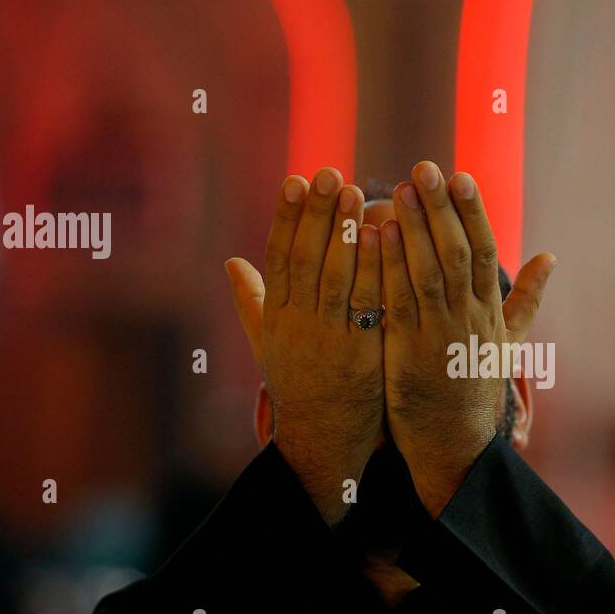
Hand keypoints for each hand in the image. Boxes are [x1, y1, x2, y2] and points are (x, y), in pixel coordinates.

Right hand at [224, 168, 383, 525]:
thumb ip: (253, 301)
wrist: (322, 441)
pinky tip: (385, 238)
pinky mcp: (360, 355)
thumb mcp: (267, 345)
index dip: (285, 217)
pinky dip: (374, 270)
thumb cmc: (299, 386)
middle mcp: (298, 325)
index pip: (279, 257)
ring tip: (355, 193)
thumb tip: (230, 262)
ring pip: (334, 279)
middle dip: (316, 214)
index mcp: (277, 316)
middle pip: (305, 260)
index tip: (294, 179)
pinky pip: (367, 306)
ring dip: (344, 234)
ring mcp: (329, 340)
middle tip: (328, 173)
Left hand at [380, 161, 555, 517]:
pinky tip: (379, 233)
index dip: (473, 212)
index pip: (483, 251)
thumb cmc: (476, 389)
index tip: (461, 175)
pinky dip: (391, 265)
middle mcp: (468, 319)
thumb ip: (526, 298)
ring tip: (399, 188)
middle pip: (456, 253)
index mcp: (490, 312)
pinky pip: (400, 300)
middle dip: (441, 209)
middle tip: (424, 167)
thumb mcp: (509, 342)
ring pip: (429, 271)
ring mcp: (439, 335)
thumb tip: (550, 257)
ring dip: (415, 227)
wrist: (456, 445)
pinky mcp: (409, 352)